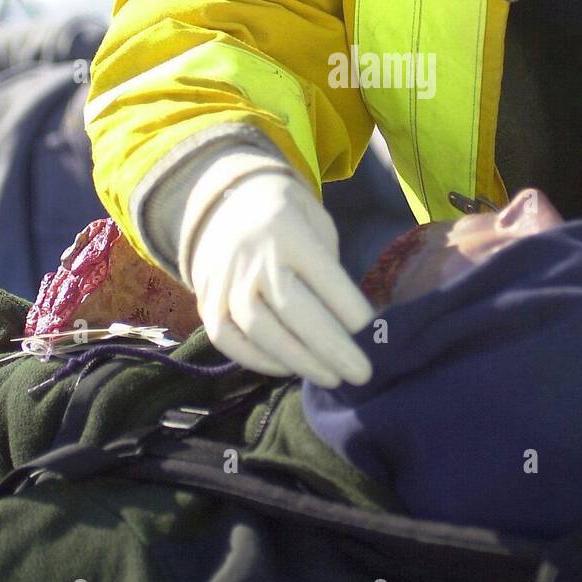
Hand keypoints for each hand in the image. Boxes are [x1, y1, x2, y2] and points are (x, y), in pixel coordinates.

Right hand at [190, 170, 373, 386]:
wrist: (223, 204)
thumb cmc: (287, 217)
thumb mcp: (315, 223)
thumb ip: (329, 266)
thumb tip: (352, 323)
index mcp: (288, 230)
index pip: (323, 276)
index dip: (350, 308)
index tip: (374, 333)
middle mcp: (253, 257)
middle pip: (293, 309)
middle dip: (331, 347)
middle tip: (361, 374)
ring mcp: (225, 280)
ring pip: (260, 329)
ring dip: (299, 360)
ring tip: (331, 377)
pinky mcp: (207, 301)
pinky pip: (227, 339)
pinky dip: (258, 360)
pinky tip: (288, 369)